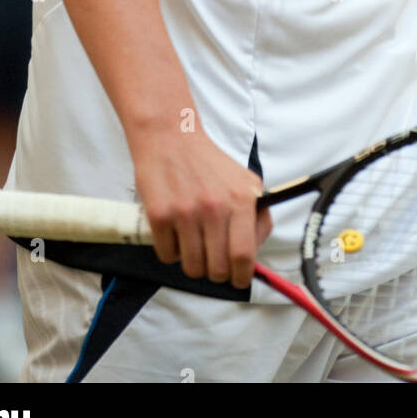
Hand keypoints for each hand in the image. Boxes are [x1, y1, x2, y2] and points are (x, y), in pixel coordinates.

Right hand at [130, 125, 271, 288]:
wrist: (171, 138)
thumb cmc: (208, 163)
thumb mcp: (244, 181)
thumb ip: (257, 216)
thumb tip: (255, 256)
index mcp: (242, 198)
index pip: (244, 255)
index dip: (241, 275)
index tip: (238, 279)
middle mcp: (215, 206)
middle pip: (217, 268)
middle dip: (215, 271)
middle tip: (211, 258)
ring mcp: (186, 212)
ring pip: (191, 267)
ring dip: (192, 261)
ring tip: (192, 240)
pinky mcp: (159, 215)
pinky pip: (167, 256)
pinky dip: (170, 250)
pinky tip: (174, 230)